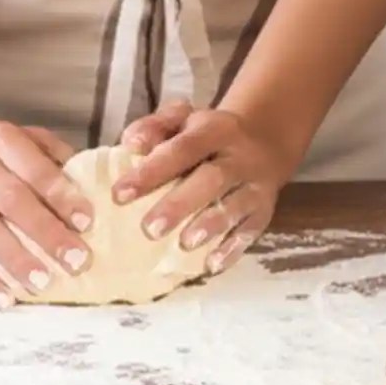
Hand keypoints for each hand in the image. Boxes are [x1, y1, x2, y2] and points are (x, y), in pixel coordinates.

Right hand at [0, 119, 93, 307]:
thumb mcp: (16, 137)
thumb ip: (52, 156)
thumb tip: (90, 188)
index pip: (33, 167)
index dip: (60, 195)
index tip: (87, 222)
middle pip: (11, 199)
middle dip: (46, 232)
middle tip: (77, 261)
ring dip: (15, 259)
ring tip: (43, 284)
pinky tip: (4, 299)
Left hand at [113, 100, 290, 274]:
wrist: (265, 141)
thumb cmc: (205, 136)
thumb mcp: (182, 120)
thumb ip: (154, 127)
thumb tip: (131, 145)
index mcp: (215, 129)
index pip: (182, 149)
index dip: (152, 171)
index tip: (120, 194)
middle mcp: (239, 157)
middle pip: (212, 179)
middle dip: (180, 204)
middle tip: (150, 229)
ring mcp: (255, 186)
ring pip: (235, 206)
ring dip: (210, 226)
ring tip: (185, 244)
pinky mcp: (263, 211)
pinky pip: (251, 230)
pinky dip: (232, 249)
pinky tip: (212, 265)